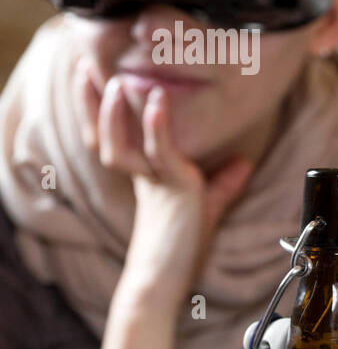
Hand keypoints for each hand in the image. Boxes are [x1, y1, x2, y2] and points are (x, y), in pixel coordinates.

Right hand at [76, 61, 252, 304]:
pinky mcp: (172, 190)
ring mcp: (154, 184)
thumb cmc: (185, 250)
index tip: (98, 79)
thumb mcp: (208, 207)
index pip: (114, 137)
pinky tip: (159, 101)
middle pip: (104, 135)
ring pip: (120, 145)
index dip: (102, 110)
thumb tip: (243, 161)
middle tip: (84, 66)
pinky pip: (160, 153)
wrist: (169, 282)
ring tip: (115, 82)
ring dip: (117, 113)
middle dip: (92, 102)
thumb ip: (223, 183)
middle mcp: (141, 179)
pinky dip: (159, 126)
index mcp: (144, 179)